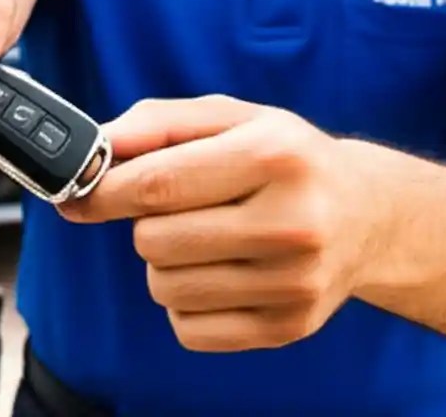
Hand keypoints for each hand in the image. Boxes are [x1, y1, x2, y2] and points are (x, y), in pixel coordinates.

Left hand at [59, 95, 387, 351]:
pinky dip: (186, 303)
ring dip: (165, 264)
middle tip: (176, 210)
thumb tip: (96, 146)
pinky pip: (188, 327)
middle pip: (153, 241)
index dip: (101, 192)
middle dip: (144, 224)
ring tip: (204, 239)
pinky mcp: (288, 327)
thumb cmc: (284, 159)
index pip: (157, 185)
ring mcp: (294, 283)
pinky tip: (219, 272)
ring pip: (165, 287)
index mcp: (274, 157)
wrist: (369, 216)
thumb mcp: (229, 117)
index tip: (76, 195)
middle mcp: (291, 223)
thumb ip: (157, 122)